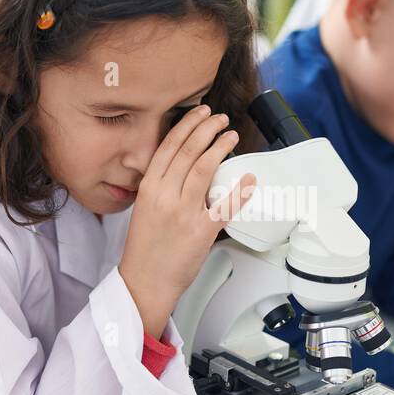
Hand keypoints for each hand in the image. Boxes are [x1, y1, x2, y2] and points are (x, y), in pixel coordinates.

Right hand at [119, 105, 254, 336]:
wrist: (144, 281)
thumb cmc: (145, 249)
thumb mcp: (145, 208)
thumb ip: (162, 185)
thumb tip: (185, 166)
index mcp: (149, 188)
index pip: (170, 146)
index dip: (188, 125)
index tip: (200, 113)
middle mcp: (165, 196)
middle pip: (189, 151)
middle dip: (207, 129)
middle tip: (220, 119)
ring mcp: (183, 212)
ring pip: (205, 168)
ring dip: (221, 147)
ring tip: (231, 136)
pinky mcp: (201, 231)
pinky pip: (225, 205)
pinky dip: (240, 190)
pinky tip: (249, 178)